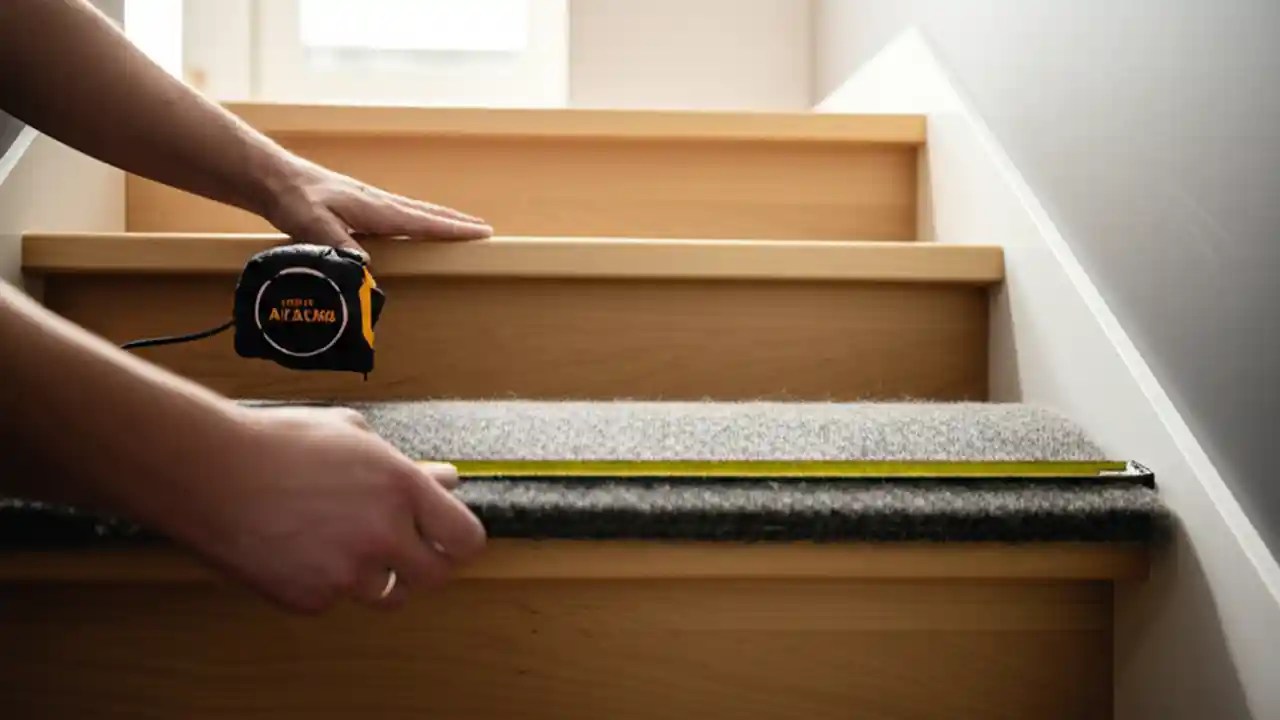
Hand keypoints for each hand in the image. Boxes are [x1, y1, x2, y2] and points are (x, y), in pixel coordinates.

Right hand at [177, 405, 486, 613]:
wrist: (210, 472)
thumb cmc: (279, 443)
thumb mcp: (354, 437)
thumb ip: (407, 467)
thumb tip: (446, 481)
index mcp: (400, 488)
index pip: (465, 539)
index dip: (459, 542)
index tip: (448, 540)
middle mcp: (381, 534)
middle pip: (435, 577)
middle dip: (424, 565)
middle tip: (405, 550)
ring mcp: (345, 572)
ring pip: (386, 595)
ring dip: (377, 577)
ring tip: (343, 543)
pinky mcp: (309, 598)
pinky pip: (335, 600)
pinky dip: (325, 582)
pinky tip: (301, 549)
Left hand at [263, 156, 492, 258]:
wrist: (274, 178)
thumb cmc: (293, 198)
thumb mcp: (312, 225)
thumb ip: (339, 246)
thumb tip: (366, 269)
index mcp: (374, 209)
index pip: (422, 221)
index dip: (452, 229)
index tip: (480, 232)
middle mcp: (378, 203)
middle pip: (426, 213)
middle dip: (456, 222)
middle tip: (484, 229)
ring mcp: (370, 202)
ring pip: (415, 212)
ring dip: (440, 219)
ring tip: (460, 227)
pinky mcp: (359, 207)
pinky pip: (399, 213)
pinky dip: (418, 218)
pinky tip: (415, 225)